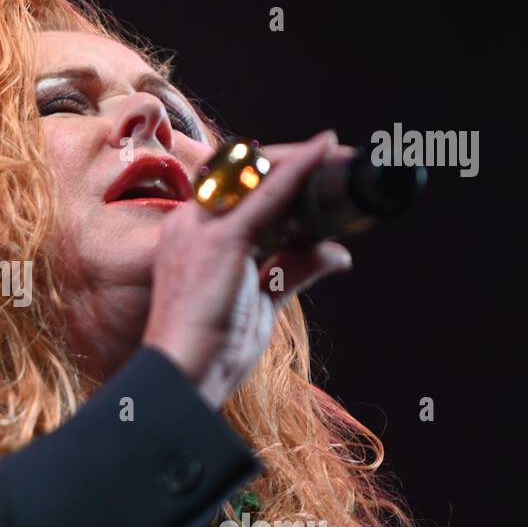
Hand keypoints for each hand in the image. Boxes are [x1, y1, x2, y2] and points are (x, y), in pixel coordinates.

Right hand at [141, 130, 355, 408]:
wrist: (185, 376)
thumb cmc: (213, 348)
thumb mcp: (264, 300)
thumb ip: (294, 269)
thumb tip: (339, 252)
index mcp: (192, 235)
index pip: (236, 188)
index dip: (277, 175)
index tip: (318, 174)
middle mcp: (191, 222)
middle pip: (245, 172)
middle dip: (295, 162)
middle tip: (341, 159)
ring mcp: (203, 228)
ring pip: (257, 175)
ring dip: (303, 161)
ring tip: (342, 156)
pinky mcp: (223, 240)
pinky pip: (268, 193)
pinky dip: (300, 169)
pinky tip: (326, 150)